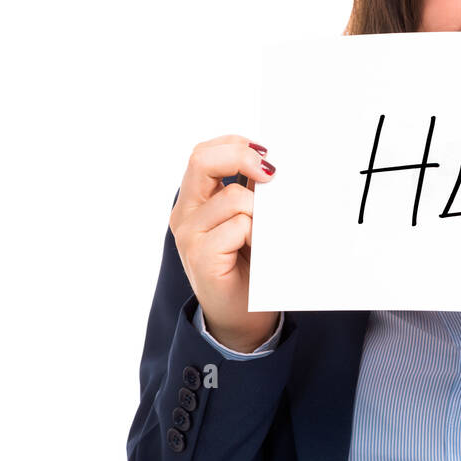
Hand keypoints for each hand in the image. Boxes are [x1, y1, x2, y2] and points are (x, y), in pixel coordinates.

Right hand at [168, 134, 278, 352]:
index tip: (267, 152)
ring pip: (232, 197)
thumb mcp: (251, 219)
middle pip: (202, 160)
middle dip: (242, 157)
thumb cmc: (249, 265)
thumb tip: (274, 163)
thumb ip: (252, 191)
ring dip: (262, 211)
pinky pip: (237, 227)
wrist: (242, 316)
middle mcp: (186, 213)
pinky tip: (263, 250)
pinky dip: (258, 234)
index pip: (204, 152)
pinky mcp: (201, 256)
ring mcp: (190, 235)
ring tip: (269, 233)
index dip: (235, 144)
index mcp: (195, 199)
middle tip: (273, 173)